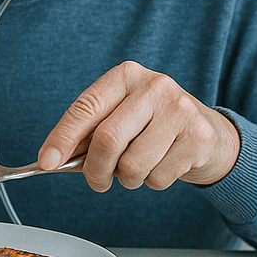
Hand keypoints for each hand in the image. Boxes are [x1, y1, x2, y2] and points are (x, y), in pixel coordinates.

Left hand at [37, 61, 239, 191]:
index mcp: (126, 75)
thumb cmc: (153, 125)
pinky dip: (152, 182)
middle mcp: (154, 86)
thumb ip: (89, 132)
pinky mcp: (198, 137)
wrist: (208, 133)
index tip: (47, 162)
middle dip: (95, 170)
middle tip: (96, 181)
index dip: (62, 138)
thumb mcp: (120, 116)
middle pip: (107, 139)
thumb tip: (53, 158)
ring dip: (128, 179)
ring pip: (132, 165)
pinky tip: (163, 164)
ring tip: (139, 167)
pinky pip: (157, 178)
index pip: (86, 107)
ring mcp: (179, 110)